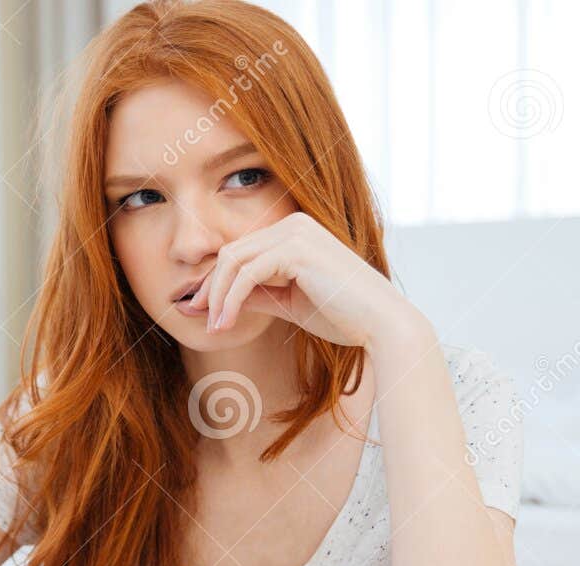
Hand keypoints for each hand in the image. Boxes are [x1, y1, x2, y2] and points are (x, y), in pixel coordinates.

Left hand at [189, 211, 410, 346]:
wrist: (382, 324)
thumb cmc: (343, 316)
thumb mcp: (289, 304)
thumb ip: (257, 295)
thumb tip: (220, 300)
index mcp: (295, 232)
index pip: (242, 251)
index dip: (216, 281)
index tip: (200, 309)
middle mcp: (294, 224)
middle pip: (232, 252)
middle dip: (211, 287)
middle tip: (197, 317)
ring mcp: (296, 233)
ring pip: (234, 260)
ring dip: (218, 297)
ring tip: (213, 327)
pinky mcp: (297, 250)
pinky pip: (247, 274)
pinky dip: (230, 300)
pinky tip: (225, 323)